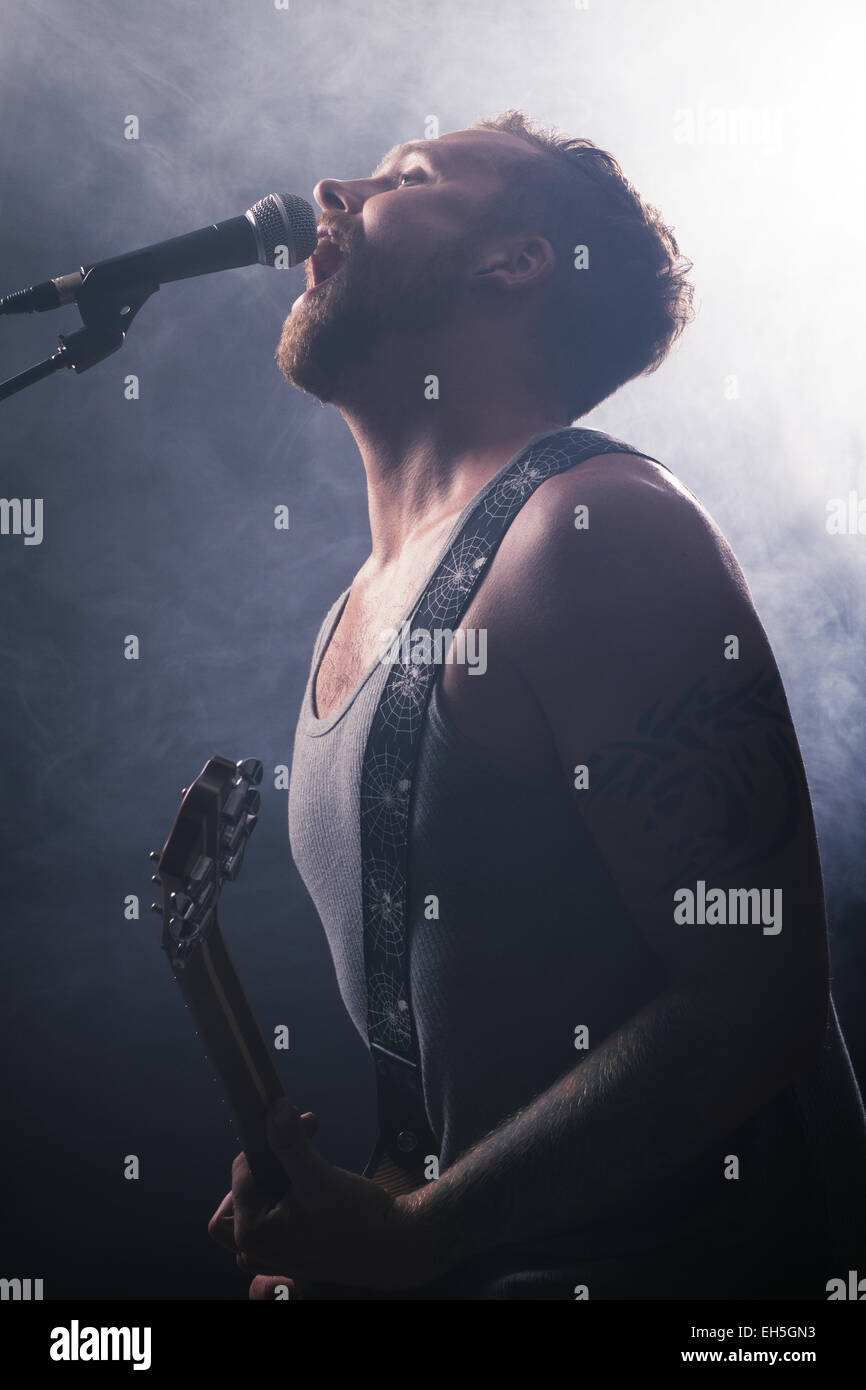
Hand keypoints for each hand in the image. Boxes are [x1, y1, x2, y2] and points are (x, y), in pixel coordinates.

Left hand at [208, 1099, 439, 1291]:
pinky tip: (305, 1185)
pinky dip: (278, 1198)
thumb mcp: (319, 1177)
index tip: (304, 1122)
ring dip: (273, 1176)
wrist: (393, 1248)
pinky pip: (266, 1220)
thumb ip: (290, 1143)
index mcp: (252, 1233)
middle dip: (269, 1158)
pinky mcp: (286, 1252)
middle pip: (241, 1189)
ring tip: (303, 1163)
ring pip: (252, 1203)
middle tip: (300, 1143)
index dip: (273, 1141)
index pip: (243, 1171)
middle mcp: (253, 1248)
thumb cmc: (357, 1218)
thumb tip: (273, 1107)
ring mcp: (269, 1254)